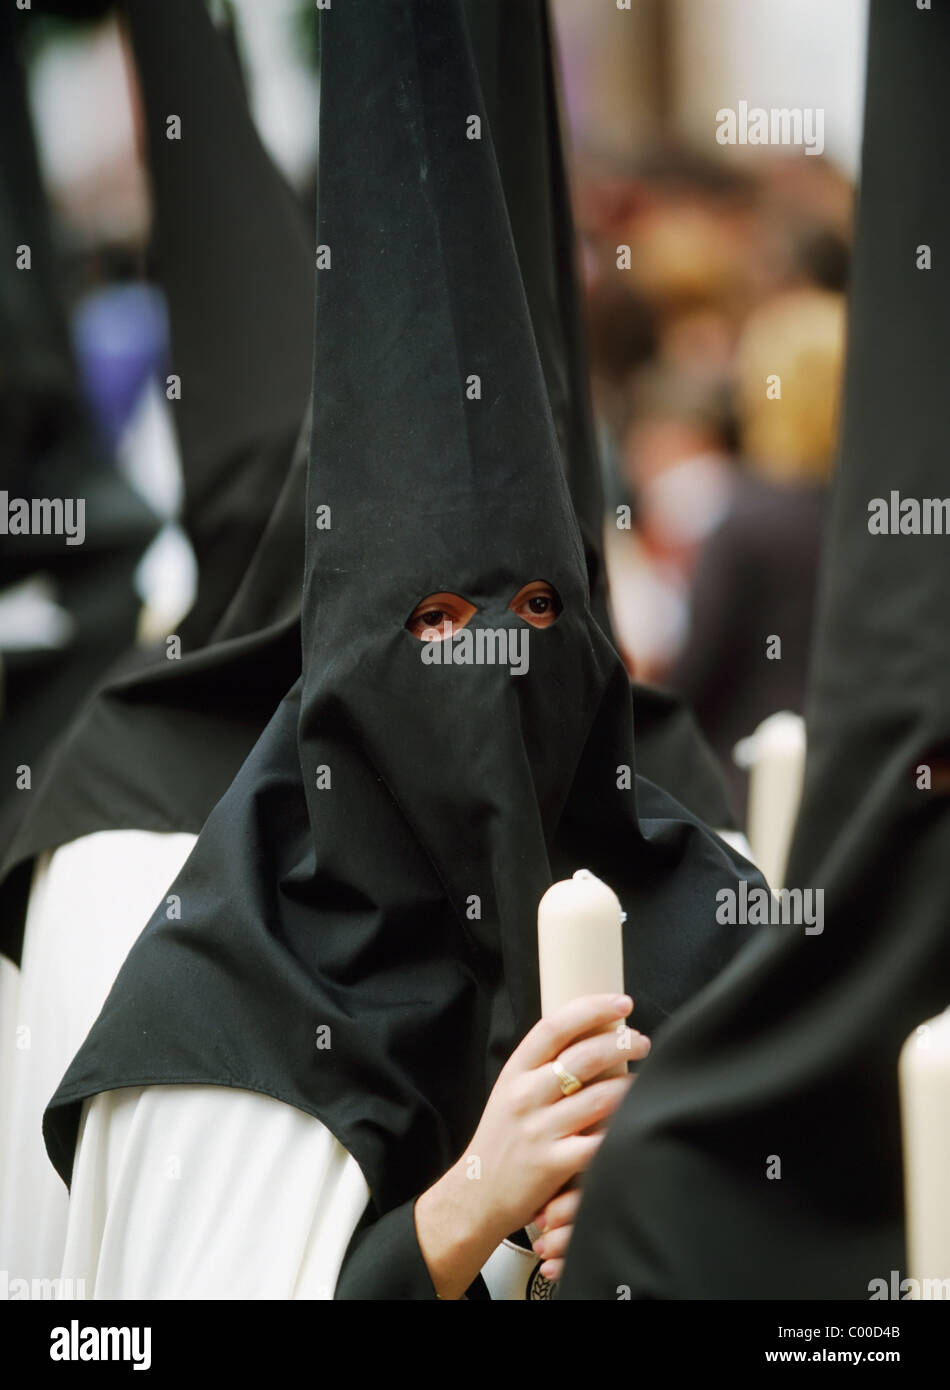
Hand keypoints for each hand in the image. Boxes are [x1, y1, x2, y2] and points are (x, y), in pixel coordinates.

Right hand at [414, 993, 649, 1297]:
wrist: (474, 1195)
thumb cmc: (502, 1139)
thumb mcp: (510, 1092)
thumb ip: (542, 1067)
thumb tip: (591, 1033)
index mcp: (514, 1072)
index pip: (554, 1026)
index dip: (592, 1009)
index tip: (622, 1003)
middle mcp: (524, 1096)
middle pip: (584, 1057)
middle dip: (622, 1043)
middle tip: (641, 1042)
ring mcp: (538, 1130)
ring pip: (600, 1098)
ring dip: (631, 1086)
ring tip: (644, 1082)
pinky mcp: (552, 1164)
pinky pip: (598, 1142)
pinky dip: (620, 1130)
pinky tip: (633, 1123)